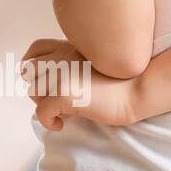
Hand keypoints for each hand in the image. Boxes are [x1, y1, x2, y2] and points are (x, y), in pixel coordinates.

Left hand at [20, 38, 141, 129]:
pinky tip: (61, 124)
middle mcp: (64, 57)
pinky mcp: (64, 94)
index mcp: (72, 46)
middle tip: (54, 99)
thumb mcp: (100, 60)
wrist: (142, 89)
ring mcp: (63, 74)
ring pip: (33, 92)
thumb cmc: (127, 79)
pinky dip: (48, 121)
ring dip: (43, 104)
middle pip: (29, 71)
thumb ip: (77, 60)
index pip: (36, 49)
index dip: (34, 64)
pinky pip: (41, 111)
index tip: (45, 79)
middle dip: (38, 86)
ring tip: (61, 111)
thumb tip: (56, 77)